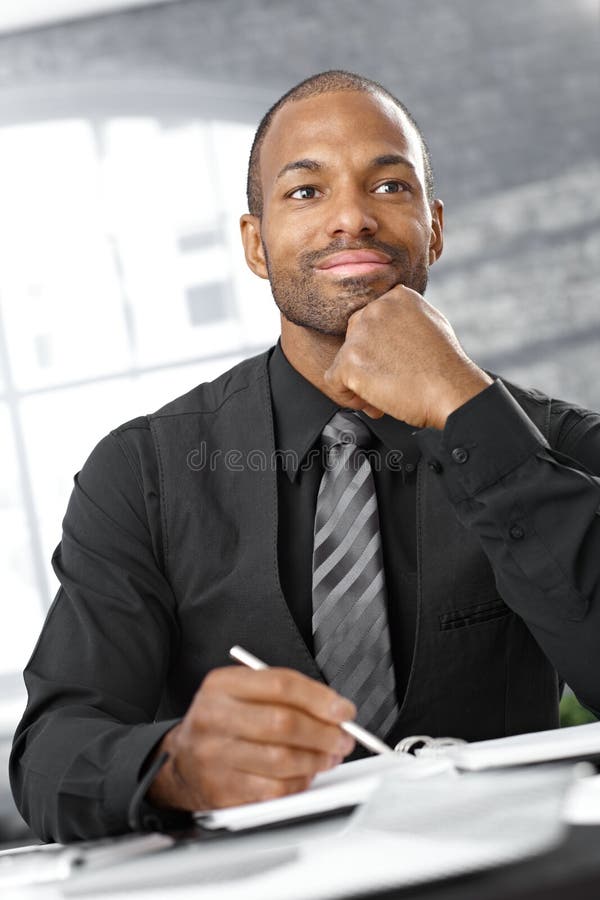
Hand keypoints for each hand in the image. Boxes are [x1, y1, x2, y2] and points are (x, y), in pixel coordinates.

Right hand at [146, 667, 355, 810]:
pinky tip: (307, 774)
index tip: (344, 710)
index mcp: (222, 685)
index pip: (280, 685)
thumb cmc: (223, 722)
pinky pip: (274, 789)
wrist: (181, 761)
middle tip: (344, 737)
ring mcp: (216, 756)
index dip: (319, 698)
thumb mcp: (242, 692)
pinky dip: (299, 782)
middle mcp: (214, 717)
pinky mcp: (222, 790)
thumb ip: (284, 694)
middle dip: (324, 732)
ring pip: (282, 759)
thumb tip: (335, 711)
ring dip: (317, 759)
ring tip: (330, 755)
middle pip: (283, 723)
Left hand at [324, 285, 492, 428]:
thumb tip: (388, 331)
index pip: (371, 320)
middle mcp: (376, 309)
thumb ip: (404, 319)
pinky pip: (333, 380)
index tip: (393, 362)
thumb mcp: (432, 323)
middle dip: (367, 361)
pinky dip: (348, 395)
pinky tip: (371, 402)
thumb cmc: (446, 366)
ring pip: (344, 358)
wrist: (451, 390)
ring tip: (384, 393)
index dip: (379, 346)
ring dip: (359, 379)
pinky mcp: (350, 361)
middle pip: (353, 337)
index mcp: (396, 297)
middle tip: (387, 380)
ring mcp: (361, 334)